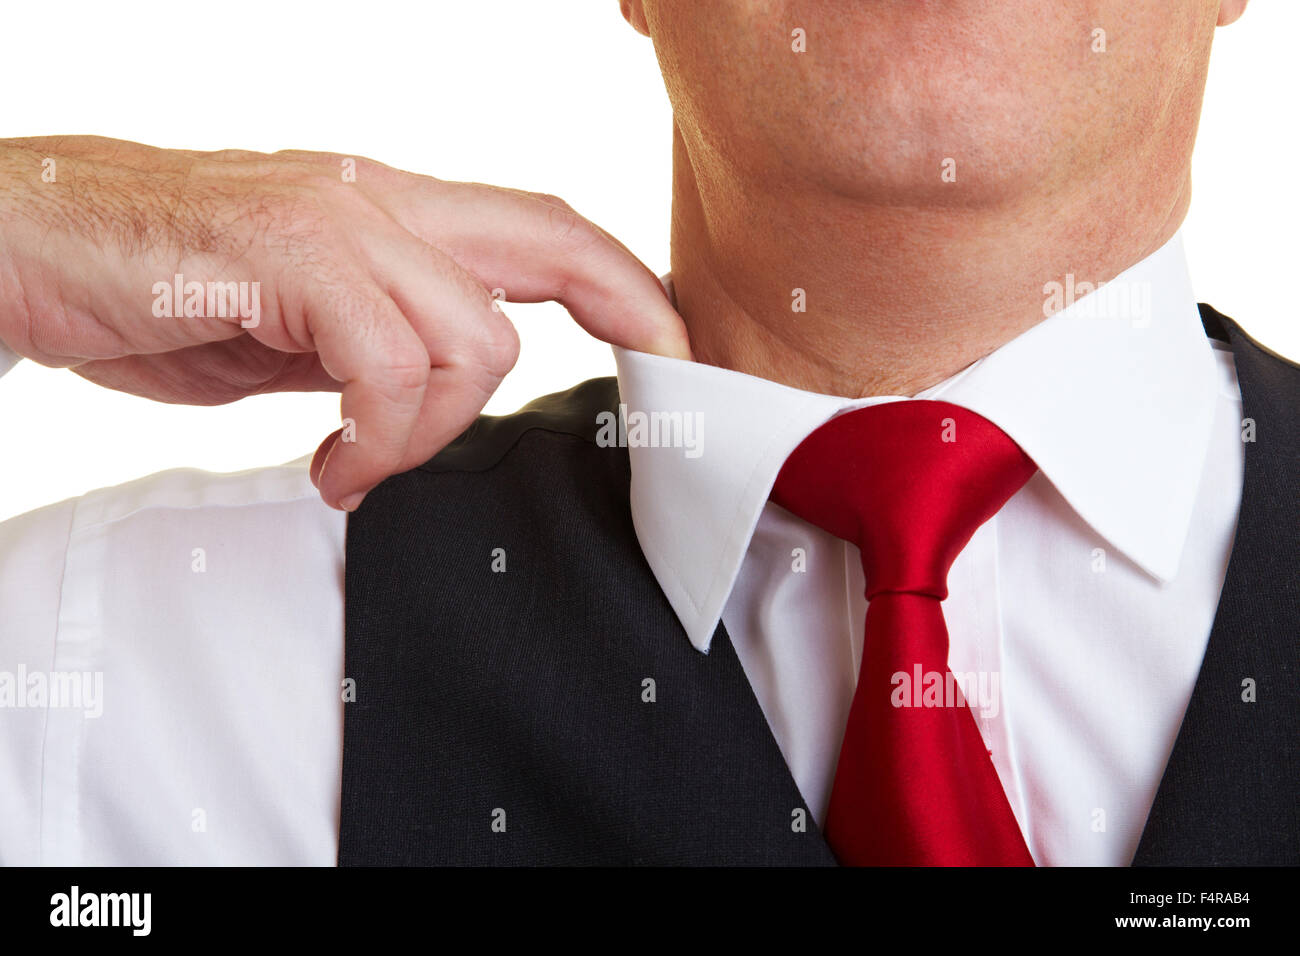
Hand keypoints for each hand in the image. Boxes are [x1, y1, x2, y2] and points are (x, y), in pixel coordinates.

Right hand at [0, 136, 688, 509]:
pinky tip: (331, 465)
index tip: (672, 355)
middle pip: (552, 239)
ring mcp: (335, 221)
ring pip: (472, 336)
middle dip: (628, 319)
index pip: (545, 229)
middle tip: (640, 407)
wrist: (31, 248)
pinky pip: (387, 364)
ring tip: (361, 464)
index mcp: (392, 213)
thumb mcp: (300, 328)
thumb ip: (379, 344)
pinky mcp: (285, 255)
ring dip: (434, 430)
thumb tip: (439, 398)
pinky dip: (377, 437)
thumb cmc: (159, 288)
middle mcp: (378, 201)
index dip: (627, 287)